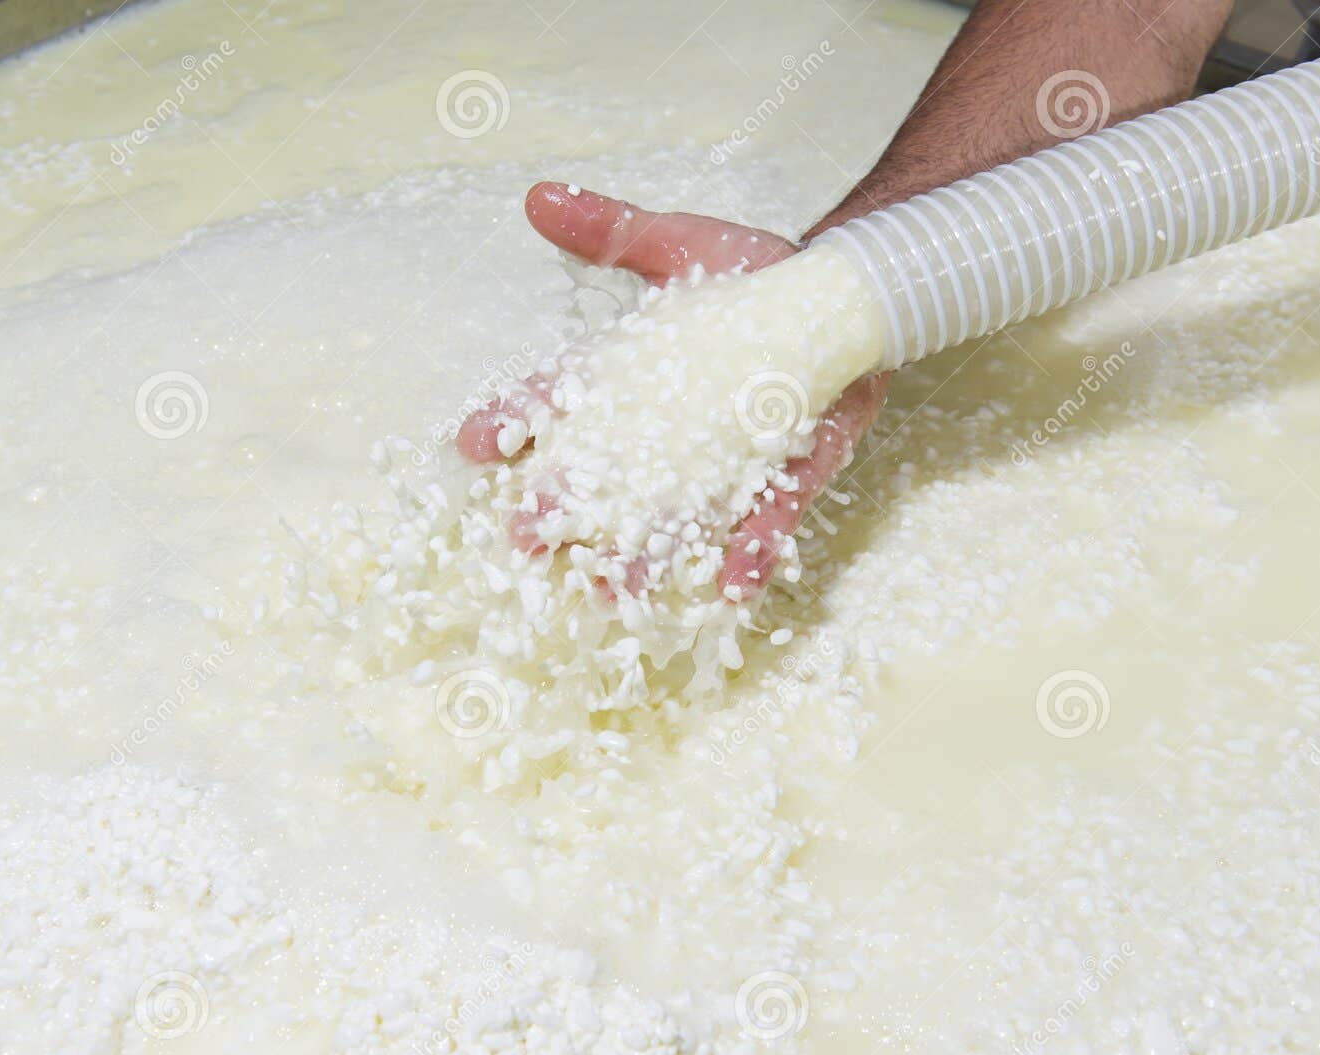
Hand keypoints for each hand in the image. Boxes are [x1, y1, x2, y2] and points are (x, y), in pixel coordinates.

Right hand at [457, 181, 888, 600]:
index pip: (558, 402)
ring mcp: (726, 461)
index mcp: (632, 379)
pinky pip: (766, 523)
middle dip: (565, 511)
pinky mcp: (787, 476)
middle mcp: (668, 433)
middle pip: (605, 480)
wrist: (844, 289)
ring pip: (676, 521)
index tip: (474, 444)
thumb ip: (614, 230)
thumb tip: (538, 197)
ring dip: (646, 558)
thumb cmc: (751, 269)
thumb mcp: (679, 244)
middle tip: (528, 540)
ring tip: (613, 592)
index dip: (513, 422)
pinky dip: (751, 553)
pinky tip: (732, 588)